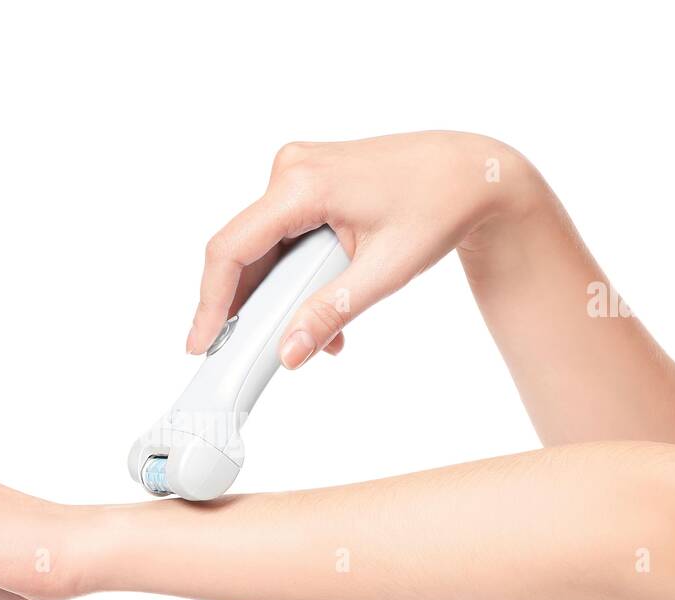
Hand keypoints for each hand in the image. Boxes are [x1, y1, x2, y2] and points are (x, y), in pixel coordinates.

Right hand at [188, 131, 541, 367]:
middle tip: (250, 355)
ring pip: (263, 249)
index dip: (210, 302)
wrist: (473, 173)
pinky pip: (283, 237)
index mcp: (302, 183)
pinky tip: (327, 306)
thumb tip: (288, 354)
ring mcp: (296, 172)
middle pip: (243, 252)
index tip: (201, 344)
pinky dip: (297, 276)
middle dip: (249, 308)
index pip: (231, 249)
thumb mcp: (385, 271)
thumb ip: (330, 313)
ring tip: (318, 335)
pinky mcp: (307, 182)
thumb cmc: (439, 207)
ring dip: (281, 296)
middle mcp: (290, 170)